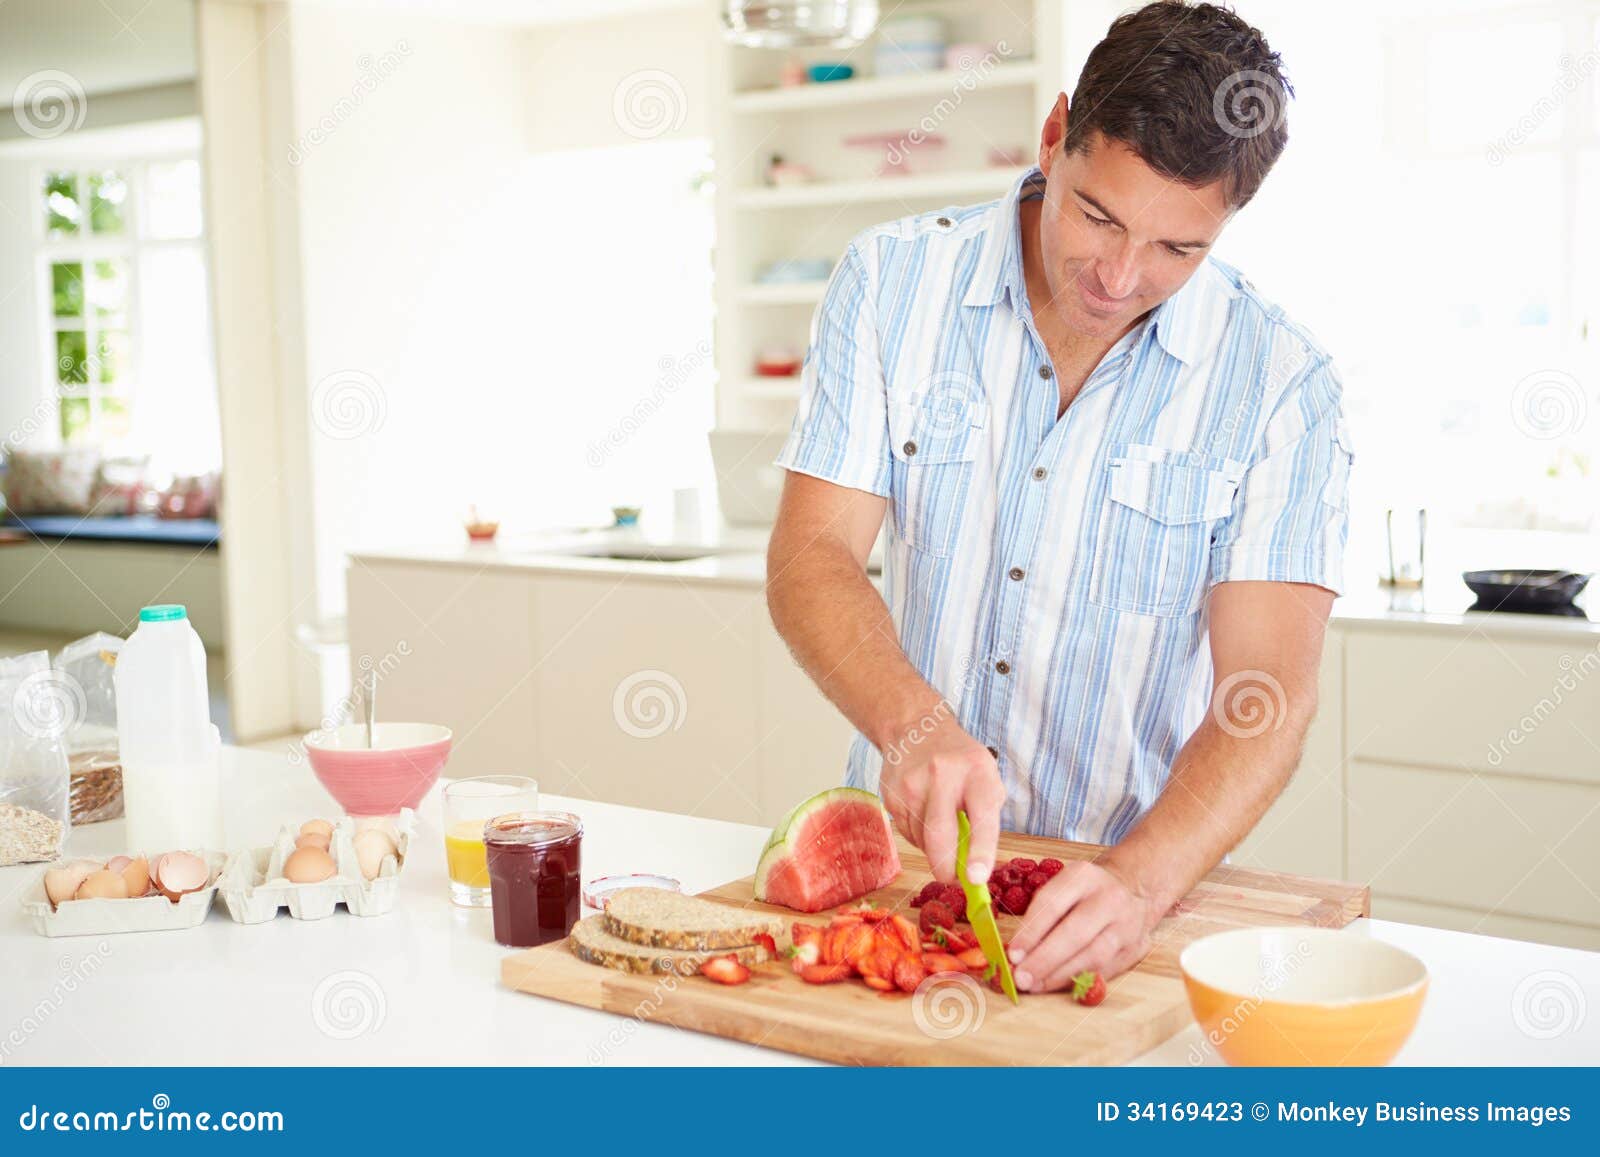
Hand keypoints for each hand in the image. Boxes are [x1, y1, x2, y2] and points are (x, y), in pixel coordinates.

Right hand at [877, 712, 1003, 884]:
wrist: (916, 729)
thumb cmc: (962, 763)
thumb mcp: (987, 780)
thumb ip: (985, 821)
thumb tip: (974, 870)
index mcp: (977, 773)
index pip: (981, 817)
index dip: (980, 851)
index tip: (976, 879)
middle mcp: (942, 776)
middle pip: (939, 836)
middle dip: (946, 868)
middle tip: (952, 878)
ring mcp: (911, 785)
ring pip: (922, 840)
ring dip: (934, 847)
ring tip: (940, 823)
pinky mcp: (890, 795)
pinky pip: (906, 833)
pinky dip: (918, 835)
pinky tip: (923, 814)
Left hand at [1004, 860, 1152, 991]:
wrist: (1133, 890)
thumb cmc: (1085, 892)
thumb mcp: (1064, 886)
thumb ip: (1041, 913)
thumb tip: (1015, 952)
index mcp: (1084, 876)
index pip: (1053, 904)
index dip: (1030, 932)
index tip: (1012, 954)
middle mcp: (1109, 898)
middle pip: (1075, 933)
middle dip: (1044, 959)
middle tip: (1021, 977)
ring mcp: (1126, 924)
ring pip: (1093, 956)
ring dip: (1060, 975)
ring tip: (1036, 985)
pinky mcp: (1134, 948)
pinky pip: (1105, 970)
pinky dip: (1078, 981)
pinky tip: (1056, 985)